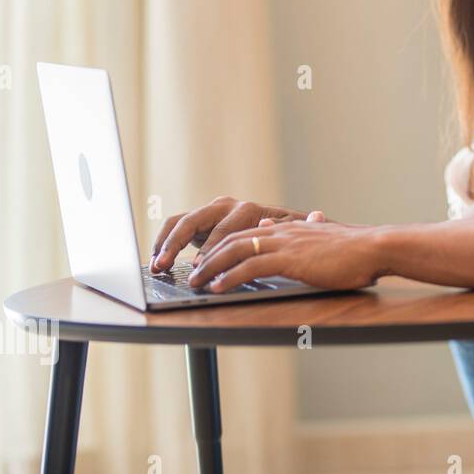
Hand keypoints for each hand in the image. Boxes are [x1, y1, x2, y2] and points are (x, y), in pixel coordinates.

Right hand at [151, 196, 322, 271]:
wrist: (279, 226)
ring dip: (165, 243)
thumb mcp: (297, 231)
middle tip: (167, 266)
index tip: (202, 266)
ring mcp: (210, 212)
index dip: (213, 248)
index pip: (226, 228)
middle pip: (196, 221)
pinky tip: (158, 261)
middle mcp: (226, 207)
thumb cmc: (289, 232)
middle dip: (179, 244)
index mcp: (248, 210)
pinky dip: (163, 241)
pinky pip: (175, 226)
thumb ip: (304, 225)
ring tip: (157, 265)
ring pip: (180, 222)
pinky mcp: (199, 221)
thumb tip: (316, 215)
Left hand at [187, 220, 383, 292]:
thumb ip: (313, 229)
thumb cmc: (358, 248)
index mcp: (291, 229)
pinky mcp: (290, 259)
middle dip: (210, 257)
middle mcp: (283, 232)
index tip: (210, 260)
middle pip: (234, 240)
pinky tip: (218, 287)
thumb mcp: (330, 235)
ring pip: (236, 252)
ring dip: (212, 268)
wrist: (374, 247)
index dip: (225, 247)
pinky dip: (230, 277)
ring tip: (197, 282)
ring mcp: (285, 244)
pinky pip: (251, 267)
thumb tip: (309, 218)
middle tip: (194, 272)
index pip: (248, 234)